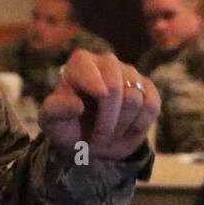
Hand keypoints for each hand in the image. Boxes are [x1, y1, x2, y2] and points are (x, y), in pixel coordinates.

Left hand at [38, 50, 159, 159]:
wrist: (92, 141)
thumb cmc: (69, 126)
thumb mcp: (51, 122)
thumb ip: (55, 110)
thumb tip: (77, 105)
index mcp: (80, 64)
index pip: (87, 66)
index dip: (93, 81)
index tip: (99, 96)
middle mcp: (107, 63)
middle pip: (115, 87)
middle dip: (107, 120)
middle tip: (98, 139)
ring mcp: (130, 74)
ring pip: (134, 99)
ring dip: (120, 126)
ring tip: (109, 134)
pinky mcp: (147, 88)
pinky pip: (151, 106)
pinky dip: (139, 125)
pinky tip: (127, 130)